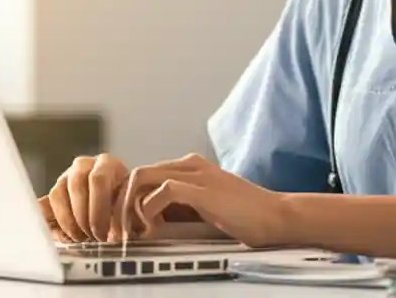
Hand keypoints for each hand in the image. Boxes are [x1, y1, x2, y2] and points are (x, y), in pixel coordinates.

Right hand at [38, 153, 129, 242]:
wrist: (119, 207)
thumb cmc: (128, 207)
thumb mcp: (131, 206)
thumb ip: (126, 212)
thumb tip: (119, 231)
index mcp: (107, 164)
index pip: (99, 180)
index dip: (99, 209)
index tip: (104, 233)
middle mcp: (84, 165)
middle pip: (77, 186)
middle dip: (83, 217)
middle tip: (92, 237)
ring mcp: (66, 177)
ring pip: (58, 195)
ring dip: (68, 221)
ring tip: (80, 238)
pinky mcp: (54, 193)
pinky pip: (43, 206)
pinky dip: (49, 222)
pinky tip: (61, 237)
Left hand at [121, 153, 289, 247]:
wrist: (274, 216)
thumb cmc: (242, 216)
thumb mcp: (202, 208)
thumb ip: (177, 208)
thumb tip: (144, 222)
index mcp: (188, 167)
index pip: (143, 174)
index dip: (128, 199)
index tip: (125, 224)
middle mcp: (189, 164)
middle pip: (137, 173)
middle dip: (122, 202)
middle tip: (121, 230)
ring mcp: (196, 174)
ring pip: (143, 176)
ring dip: (131, 206)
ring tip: (135, 230)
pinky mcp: (203, 189)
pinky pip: (163, 191)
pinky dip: (150, 209)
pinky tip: (154, 226)